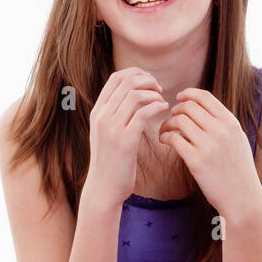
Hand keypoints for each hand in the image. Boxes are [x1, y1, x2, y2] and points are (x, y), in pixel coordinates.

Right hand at [85, 67, 168, 207]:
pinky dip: (157, 107)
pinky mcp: (124, 140)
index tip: (150, 82)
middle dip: (148, 81)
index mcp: (98, 111)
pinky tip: (164, 111)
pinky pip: (143, 113)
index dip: (137, 74)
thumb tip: (132, 96)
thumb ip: (115, 114)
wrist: (103, 188)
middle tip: (159, 90)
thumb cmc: (110, 160)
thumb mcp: (106, 132)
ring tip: (163, 102)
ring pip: (135, 95)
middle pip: (127, 82)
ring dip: (154, 95)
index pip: (116, 78)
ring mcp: (111, 128)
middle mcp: (102, 116)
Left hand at [157, 87, 261, 223]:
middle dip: (175, 110)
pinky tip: (165, 141)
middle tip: (170, 119)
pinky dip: (166, 137)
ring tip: (165, 131)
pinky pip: (174, 139)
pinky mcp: (196, 161)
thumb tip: (202, 107)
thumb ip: (223, 123)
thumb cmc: (238, 170)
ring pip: (178, 121)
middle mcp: (221, 131)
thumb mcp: (237, 140)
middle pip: (188, 107)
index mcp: (231, 123)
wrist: (242, 198)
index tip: (179, 98)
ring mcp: (209, 146)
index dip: (188, 93)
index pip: (204, 97)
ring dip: (167, 123)